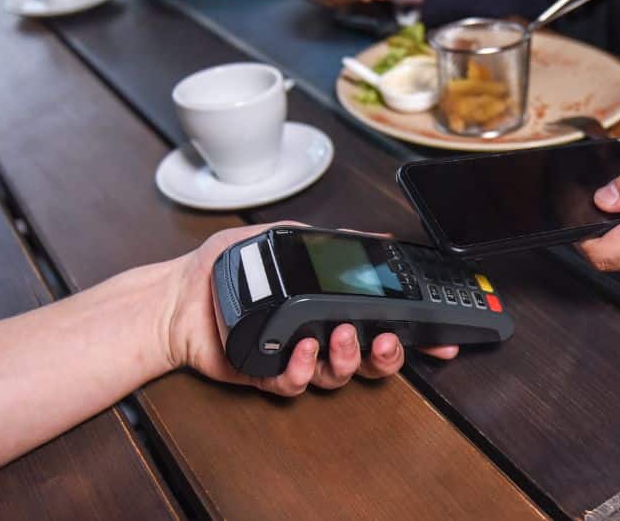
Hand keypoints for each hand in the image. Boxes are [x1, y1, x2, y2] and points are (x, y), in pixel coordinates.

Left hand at [160, 222, 457, 396]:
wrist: (179, 293)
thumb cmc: (227, 269)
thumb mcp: (287, 239)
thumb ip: (332, 241)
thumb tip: (374, 235)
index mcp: (331, 307)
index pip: (384, 324)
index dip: (416, 336)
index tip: (440, 339)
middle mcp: (321, 337)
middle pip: (372, 360)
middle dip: (389, 355)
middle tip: (387, 339)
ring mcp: (297, 359)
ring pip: (340, 375)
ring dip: (348, 359)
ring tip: (341, 336)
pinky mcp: (269, 376)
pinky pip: (296, 384)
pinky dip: (303, 370)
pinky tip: (302, 350)